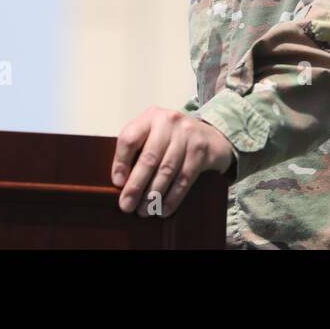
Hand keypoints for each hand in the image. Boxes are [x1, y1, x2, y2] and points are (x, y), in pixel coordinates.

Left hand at [112, 106, 234, 217]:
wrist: (211, 136)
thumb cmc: (174, 140)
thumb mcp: (154, 135)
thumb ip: (138, 151)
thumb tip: (122, 184)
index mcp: (150, 117)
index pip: (129, 139)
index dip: (121, 163)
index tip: (118, 183)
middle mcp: (169, 121)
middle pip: (149, 157)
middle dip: (136, 186)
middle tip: (127, 205)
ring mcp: (187, 134)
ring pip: (167, 170)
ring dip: (153, 195)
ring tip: (144, 211)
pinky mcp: (201, 149)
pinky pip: (184, 178)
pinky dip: (172, 197)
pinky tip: (164, 209)